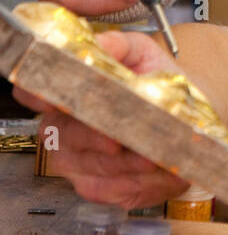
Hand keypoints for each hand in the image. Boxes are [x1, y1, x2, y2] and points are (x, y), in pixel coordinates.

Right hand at [13, 31, 188, 209]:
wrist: (187, 115)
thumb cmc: (158, 84)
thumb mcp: (144, 55)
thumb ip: (120, 45)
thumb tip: (101, 44)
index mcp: (66, 92)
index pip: (33, 93)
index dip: (40, 98)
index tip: (60, 102)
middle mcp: (61, 128)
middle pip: (66, 136)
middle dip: (97, 138)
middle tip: (122, 138)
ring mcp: (75, 161)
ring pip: (91, 166)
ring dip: (125, 163)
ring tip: (152, 155)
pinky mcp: (96, 187)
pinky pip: (108, 190)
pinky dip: (136, 183)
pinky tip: (155, 172)